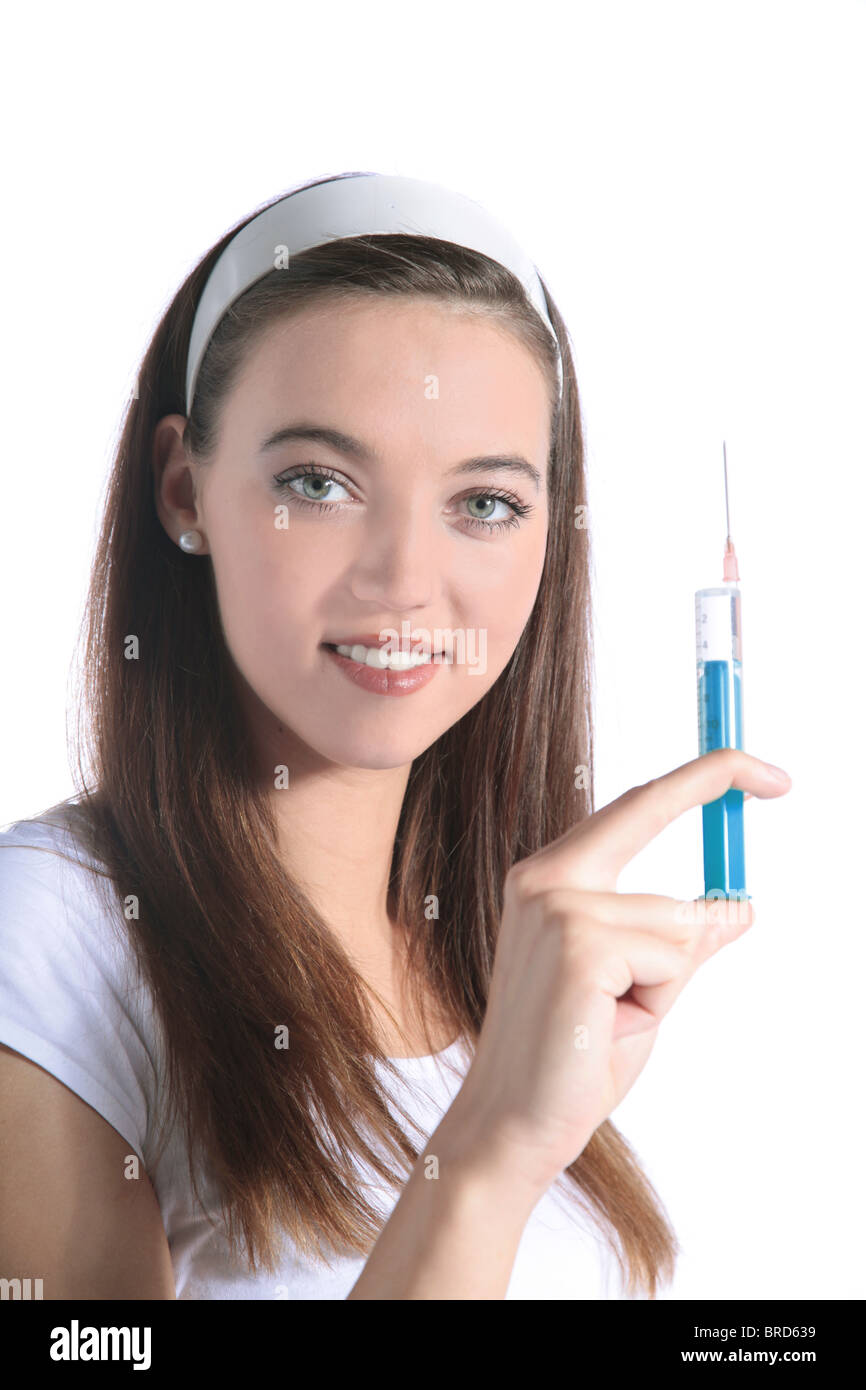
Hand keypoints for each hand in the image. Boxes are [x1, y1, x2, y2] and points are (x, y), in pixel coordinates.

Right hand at [445, 747, 791, 1199]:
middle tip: (778, 777)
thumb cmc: (568, 1058)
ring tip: (613, 1019)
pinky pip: (671, 958)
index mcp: (548, 878)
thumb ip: (679, 942)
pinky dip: (658, 1002)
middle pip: (650, 811)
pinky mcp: (578, 943)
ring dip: (669, 981)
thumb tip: (736, 906)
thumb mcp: (638, 987)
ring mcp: (556, 905)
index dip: (697, 778)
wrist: (512, 1123)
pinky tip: (607, 1026)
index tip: (757, 771)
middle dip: (715, 781)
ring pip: (677, 918)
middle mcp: (544, 877)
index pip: (632, 807)